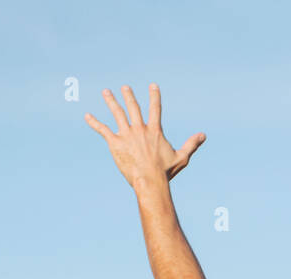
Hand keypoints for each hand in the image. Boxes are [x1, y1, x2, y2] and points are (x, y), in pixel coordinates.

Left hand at [85, 84, 204, 189]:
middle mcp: (140, 129)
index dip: (154, 96)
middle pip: (133, 108)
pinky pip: (103, 130)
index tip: (152, 86)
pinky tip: (87, 116)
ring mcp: (127, 135)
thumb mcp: (181, 157)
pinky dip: (94, 122)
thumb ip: (191, 144)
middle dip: (129, 96)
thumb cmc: (165, 171)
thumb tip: (203, 135)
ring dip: (111, 102)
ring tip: (106, 92)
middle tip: (124, 87)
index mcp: (154, 131)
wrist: (150, 180)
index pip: (155, 109)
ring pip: (117, 114)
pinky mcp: (115, 143)